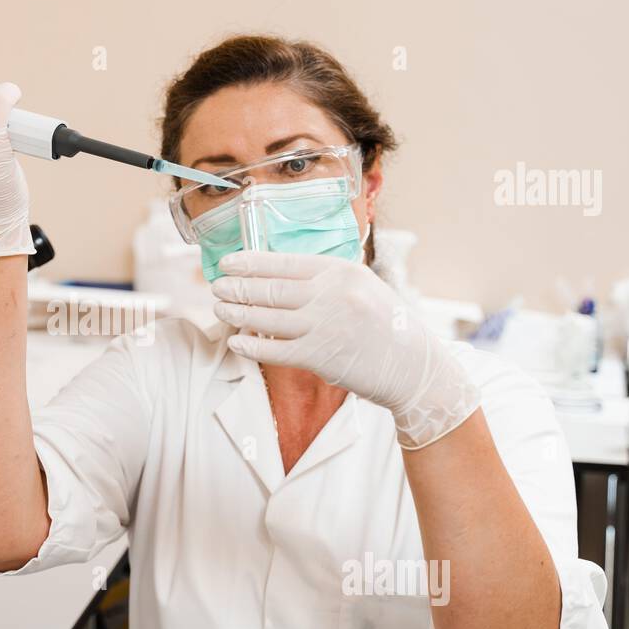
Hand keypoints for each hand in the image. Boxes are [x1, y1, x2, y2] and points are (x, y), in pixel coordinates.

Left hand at [210, 251, 480, 448]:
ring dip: (237, 312)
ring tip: (219, 308)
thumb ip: (326, 279)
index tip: (228, 262)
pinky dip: (251, 345)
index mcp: (341, 271)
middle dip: (237, 286)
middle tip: (216, 286)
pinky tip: (236, 341)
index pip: (283, 261)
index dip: (250, 262)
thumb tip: (279, 272)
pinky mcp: (320, 357)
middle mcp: (331, 295)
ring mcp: (325, 326)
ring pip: (267, 316)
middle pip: (270, 287)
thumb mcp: (362, 287)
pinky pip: (274, 350)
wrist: (413, 367)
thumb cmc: (385, 326)